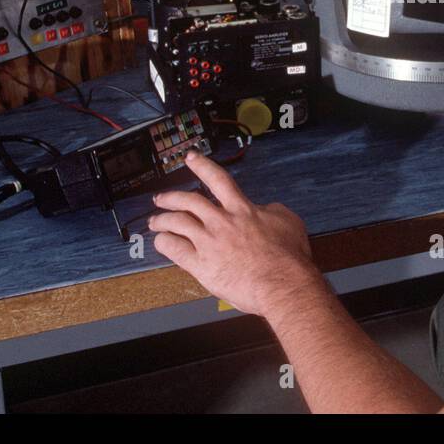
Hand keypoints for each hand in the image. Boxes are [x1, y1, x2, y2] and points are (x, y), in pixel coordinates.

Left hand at [149, 151, 319, 315]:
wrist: (282, 284)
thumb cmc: (288, 259)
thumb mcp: (288, 221)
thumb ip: (272, 210)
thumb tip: (265, 208)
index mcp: (242, 210)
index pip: (217, 180)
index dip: (202, 166)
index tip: (191, 159)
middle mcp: (222, 222)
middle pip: (188, 201)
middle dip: (171, 197)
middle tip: (161, 197)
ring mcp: (209, 243)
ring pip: (176, 222)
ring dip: (162, 219)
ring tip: (155, 221)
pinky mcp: (201, 265)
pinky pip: (173, 249)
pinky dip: (164, 243)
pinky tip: (161, 242)